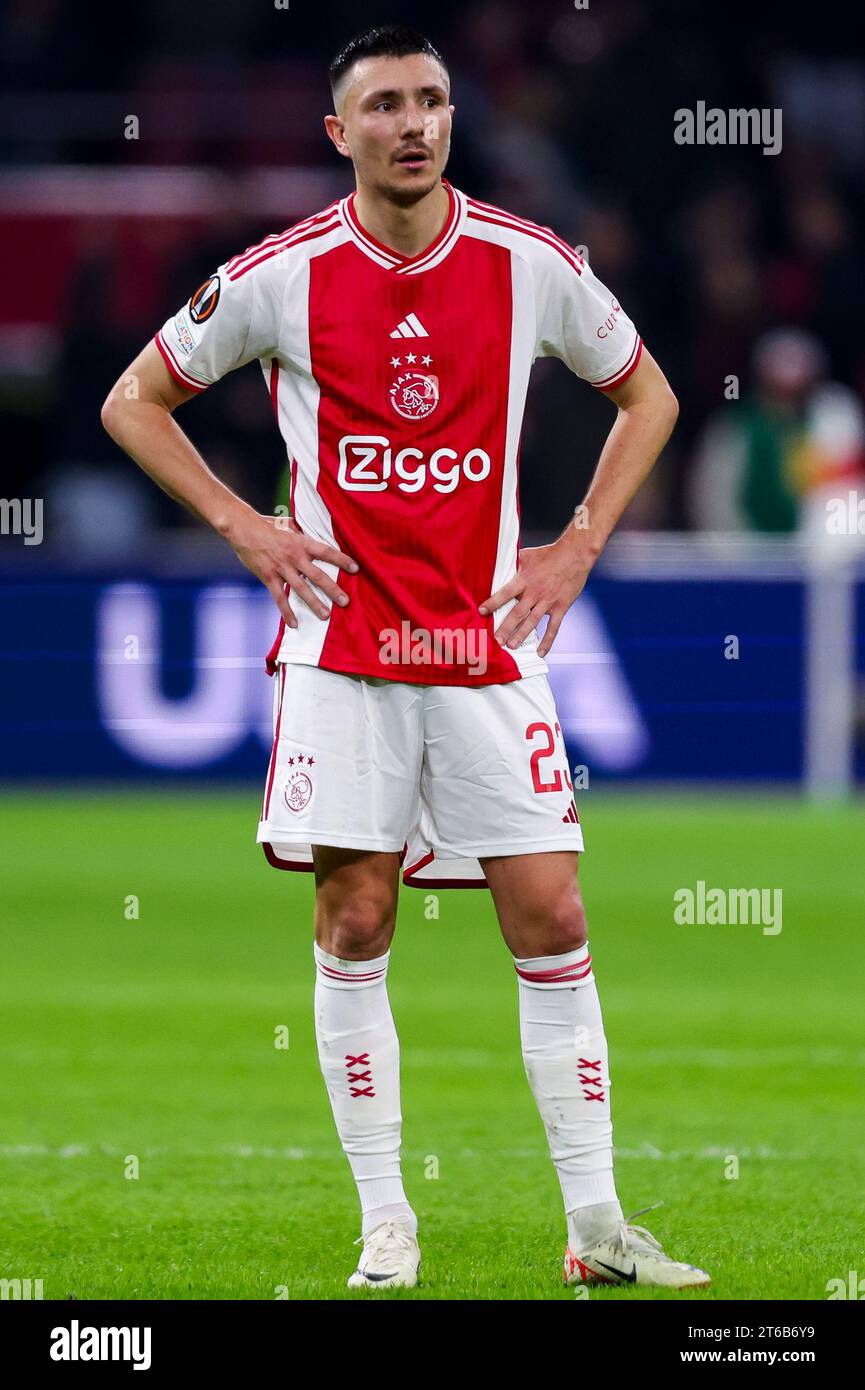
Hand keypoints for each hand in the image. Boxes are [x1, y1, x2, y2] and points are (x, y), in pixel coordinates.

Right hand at [228, 510, 358, 628]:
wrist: (244, 529)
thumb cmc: (266, 525)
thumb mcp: (289, 525)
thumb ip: (301, 534)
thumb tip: (310, 533)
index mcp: (301, 543)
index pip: (327, 552)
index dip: (342, 560)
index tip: (356, 568)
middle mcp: (295, 557)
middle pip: (318, 576)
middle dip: (333, 590)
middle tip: (345, 602)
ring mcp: (282, 569)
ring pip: (302, 589)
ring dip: (315, 604)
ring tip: (326, 616)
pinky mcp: (269, 578)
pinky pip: (280, 598)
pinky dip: (287, 612)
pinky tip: (295, 623)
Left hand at [479, 532, 591, 657]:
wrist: (575, 555)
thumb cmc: (550, 553)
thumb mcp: (528, 555)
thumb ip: (514, 563)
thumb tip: (501, 562)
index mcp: (524, 579)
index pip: (505, 593)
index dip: (493, 602)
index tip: (482, 611)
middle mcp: (535, 593)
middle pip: (517, 613)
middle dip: (505, 628)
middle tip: (496, 640)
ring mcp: (548, 602)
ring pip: (532, 622)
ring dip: (521, 635)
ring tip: (511, 646)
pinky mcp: (561, 607)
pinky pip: (553, 628)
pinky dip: (547, 641)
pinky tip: (540, 652)